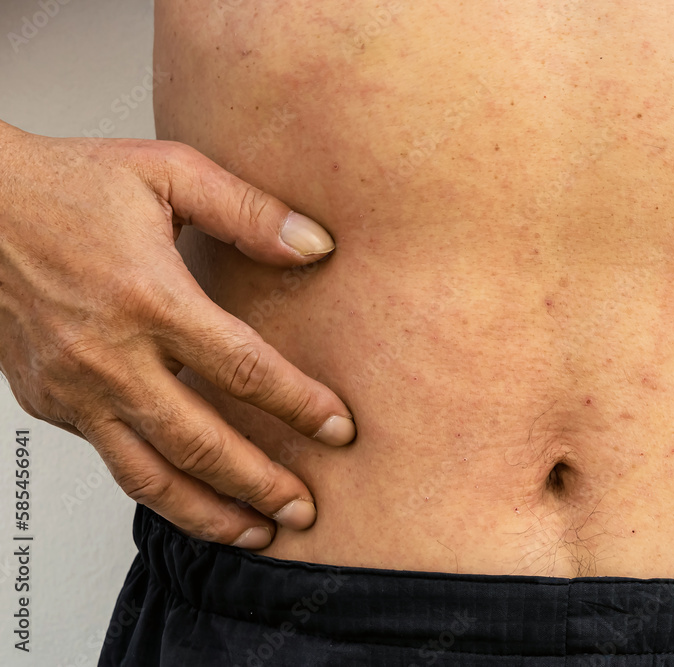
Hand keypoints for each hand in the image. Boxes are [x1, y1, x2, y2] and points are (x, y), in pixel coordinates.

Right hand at [0, 123, 354, 548]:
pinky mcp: (50, 403)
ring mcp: (75, 388)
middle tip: (305, 510)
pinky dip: (159, 487)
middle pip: (200, 443)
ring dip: (208, 513)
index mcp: (149, 298)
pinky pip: (113, 459)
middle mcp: (110, 356)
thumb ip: (249, 210)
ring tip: (256, 532)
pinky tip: (194, 495)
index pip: (243, 370)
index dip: (299, 406)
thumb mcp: (170, 172)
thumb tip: (317, 245)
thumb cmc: (72, 184)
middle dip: (260, 484)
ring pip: (149, 476)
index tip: (339, 430)